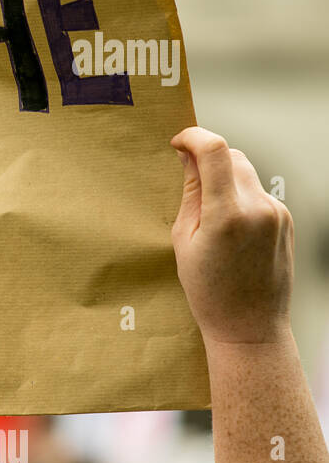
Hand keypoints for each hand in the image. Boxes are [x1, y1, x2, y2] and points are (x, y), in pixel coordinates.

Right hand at [170, 127, 293, 346]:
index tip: (177, 142)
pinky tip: (227, 225)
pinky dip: (238, 195)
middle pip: (231, 156)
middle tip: (186, 175)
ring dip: (223, 177)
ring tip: (207, 210)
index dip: (193, 136)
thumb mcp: (184, 240)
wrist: (250, 326)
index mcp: (227, 215)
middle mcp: (259, 208)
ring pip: (245, 173)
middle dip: (207, 158)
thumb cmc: (210, 291)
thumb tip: (189, 157)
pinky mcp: (286, 219)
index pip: (215, 150)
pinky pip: (257, 193)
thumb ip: (190, 194)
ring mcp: (277, 213)